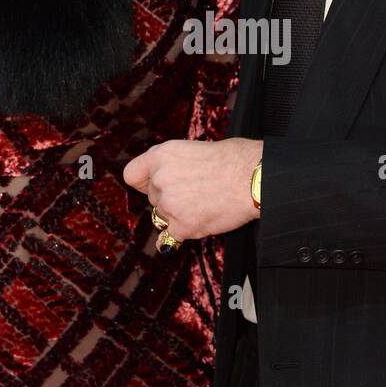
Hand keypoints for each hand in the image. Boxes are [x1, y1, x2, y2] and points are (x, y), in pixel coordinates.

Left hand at [123, 138, 261, 239]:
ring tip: (204, 205)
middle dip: (170, 199)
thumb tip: (172, 176)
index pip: (132, 175)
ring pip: (163, 217)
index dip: (144, 182)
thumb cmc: (235, 159)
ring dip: (179, 215)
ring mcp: (169, 205)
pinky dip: (183, 234)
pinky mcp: (182, 226)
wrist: (253, 178)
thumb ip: (175, 164)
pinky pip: (170, 238)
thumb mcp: (194, 148)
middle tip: (195, 194)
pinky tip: (197, 225)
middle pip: (153, 198)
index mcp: (161, 156)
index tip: (153, 186)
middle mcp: (160, 179)